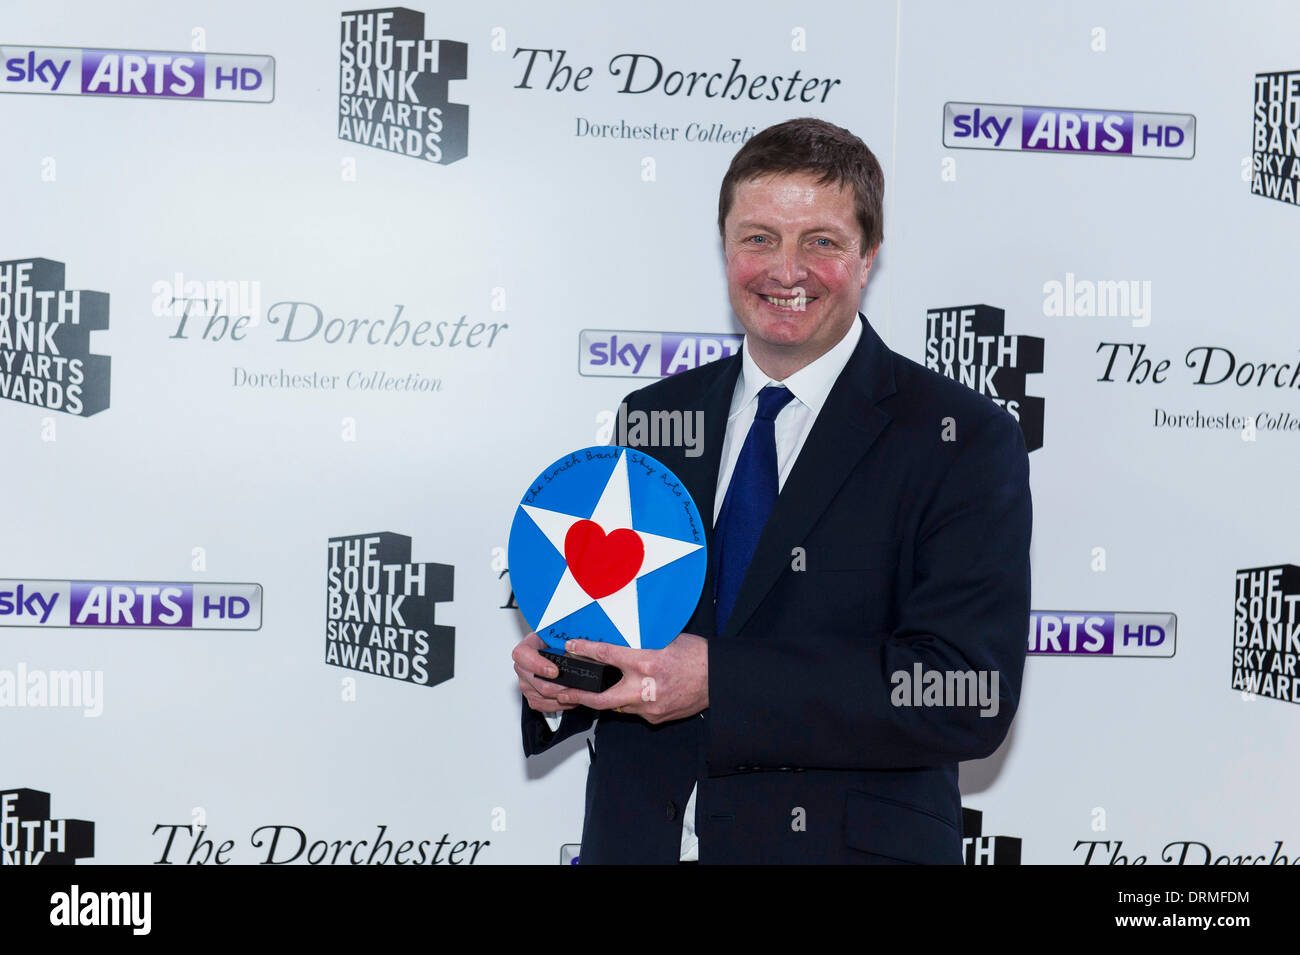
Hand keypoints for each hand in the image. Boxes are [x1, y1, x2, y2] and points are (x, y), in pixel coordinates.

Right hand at [512, 632, 578, 713]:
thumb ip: (563, 641)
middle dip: (559, 685)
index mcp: (525, 648)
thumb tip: (576, 648)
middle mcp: (522, 667)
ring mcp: (525, 683)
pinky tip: (569, 697)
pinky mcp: (530, 696)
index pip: (522, 655)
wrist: (550, 650)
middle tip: (573, 684)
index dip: (537, 665)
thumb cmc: (552, 643)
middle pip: (536, 682)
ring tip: (576, 690)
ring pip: (542, 696)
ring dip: (561, 695)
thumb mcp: (557, 635)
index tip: (555, 671)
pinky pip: (543, 705)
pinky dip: (559, 704)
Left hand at [556, 632, 707, 724]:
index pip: (606, 655)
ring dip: (604, 699)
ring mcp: (651, 707)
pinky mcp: (656, 717)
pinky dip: (628, 702)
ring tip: (589, 694)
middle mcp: (646, 687)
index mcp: (647, 662)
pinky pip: (635, 710)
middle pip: (601, 697)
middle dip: (578, 696)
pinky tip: (629, 694)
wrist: (718, 678)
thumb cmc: (696, 655)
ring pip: (617, 706)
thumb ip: (639, 643)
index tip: (571, 647)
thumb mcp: (664, 639)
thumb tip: (617, 639)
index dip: (585, 650)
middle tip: (562, 693)